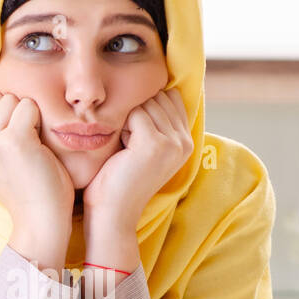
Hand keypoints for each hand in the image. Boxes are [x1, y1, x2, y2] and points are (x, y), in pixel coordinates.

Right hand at [0, 90, 74, 245]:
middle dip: (12, 110)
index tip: (8, 130)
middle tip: (23, 141)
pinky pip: (28, 107)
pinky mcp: (13, 140)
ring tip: (30, 143)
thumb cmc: (25, 186)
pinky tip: (39, 144)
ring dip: (26, 115)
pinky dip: (39, 119)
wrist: (39, 218)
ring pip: (10, 99)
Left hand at [81, 88, 193, 223]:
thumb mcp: (143, 145)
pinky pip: (135, 114)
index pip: (170, 97)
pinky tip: (123, 152)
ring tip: (127, 151)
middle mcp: (186, 141)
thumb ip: (155, 120)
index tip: (137, 139)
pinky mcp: (156, 144)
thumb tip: (156, 85)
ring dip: (128, 122)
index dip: (146, 110)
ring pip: (146, 103)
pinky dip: (122, 129)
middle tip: (130, 147)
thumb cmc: (118, 179)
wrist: (112, 213)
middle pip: (157, 97)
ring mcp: (173, 142)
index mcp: (186, 141)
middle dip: (136, 115)